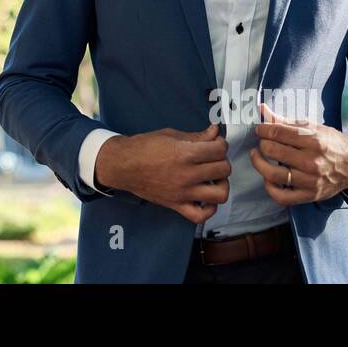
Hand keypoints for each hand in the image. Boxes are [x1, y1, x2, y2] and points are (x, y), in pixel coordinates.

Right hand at [94, 124, 230, 223]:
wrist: (124, 165)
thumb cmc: (145, 147)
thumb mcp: (171, 135)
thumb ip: (196, 135)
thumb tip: (215, 131)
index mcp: (185, 153)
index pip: (220, 150)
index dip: (221, 144)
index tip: (215, 144)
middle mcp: (187, 174)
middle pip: (223, 169)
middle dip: (221, 161)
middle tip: (213, 158)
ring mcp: (183, 192)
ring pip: (220, 194)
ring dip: (221, 184)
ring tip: (213, 178)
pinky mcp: (177, 205)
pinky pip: (201, 215)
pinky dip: (209, 209)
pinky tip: (206, 198)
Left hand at [249, 104, 347, 205]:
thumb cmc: (330, 143)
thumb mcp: (311, 127)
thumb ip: (284, 121)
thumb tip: (261, 109)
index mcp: (313, 140)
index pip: (277, 132)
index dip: (262, 129)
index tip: (260, 130)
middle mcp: (312, 161)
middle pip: (273, 151)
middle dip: (262, 144)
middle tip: (262, 142)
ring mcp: (310, 180)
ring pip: (273, 174)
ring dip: (259, 163)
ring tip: (258, 156)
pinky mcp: (309, 195)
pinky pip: (282, 197)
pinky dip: (269, 188)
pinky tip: (268, 178)